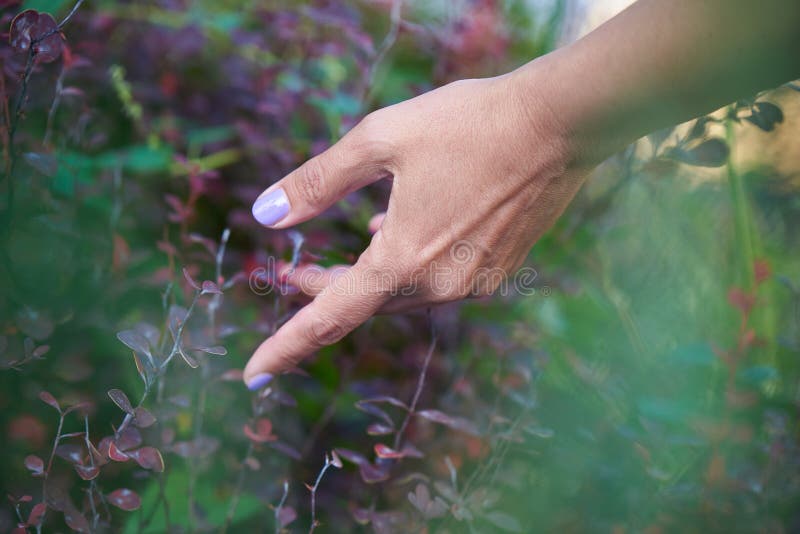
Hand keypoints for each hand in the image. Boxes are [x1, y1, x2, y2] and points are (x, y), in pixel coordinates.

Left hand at [243, 65, 588, 388]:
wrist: (560, 125)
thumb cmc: (467, 123)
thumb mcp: (379, 140)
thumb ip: (317, 182)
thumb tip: (266, 214)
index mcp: (403, 260)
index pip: (329, 318)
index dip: (285, 347)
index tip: (252, 376)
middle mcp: (440, 285)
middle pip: (364, 302)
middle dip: (322, 289)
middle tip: (289, 269)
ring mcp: (474, 283)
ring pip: (401, 292)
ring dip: (368, 274)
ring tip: (355, 238)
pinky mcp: (498, 271)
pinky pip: (437, 281)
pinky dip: (409, 265)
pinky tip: (403, 231)